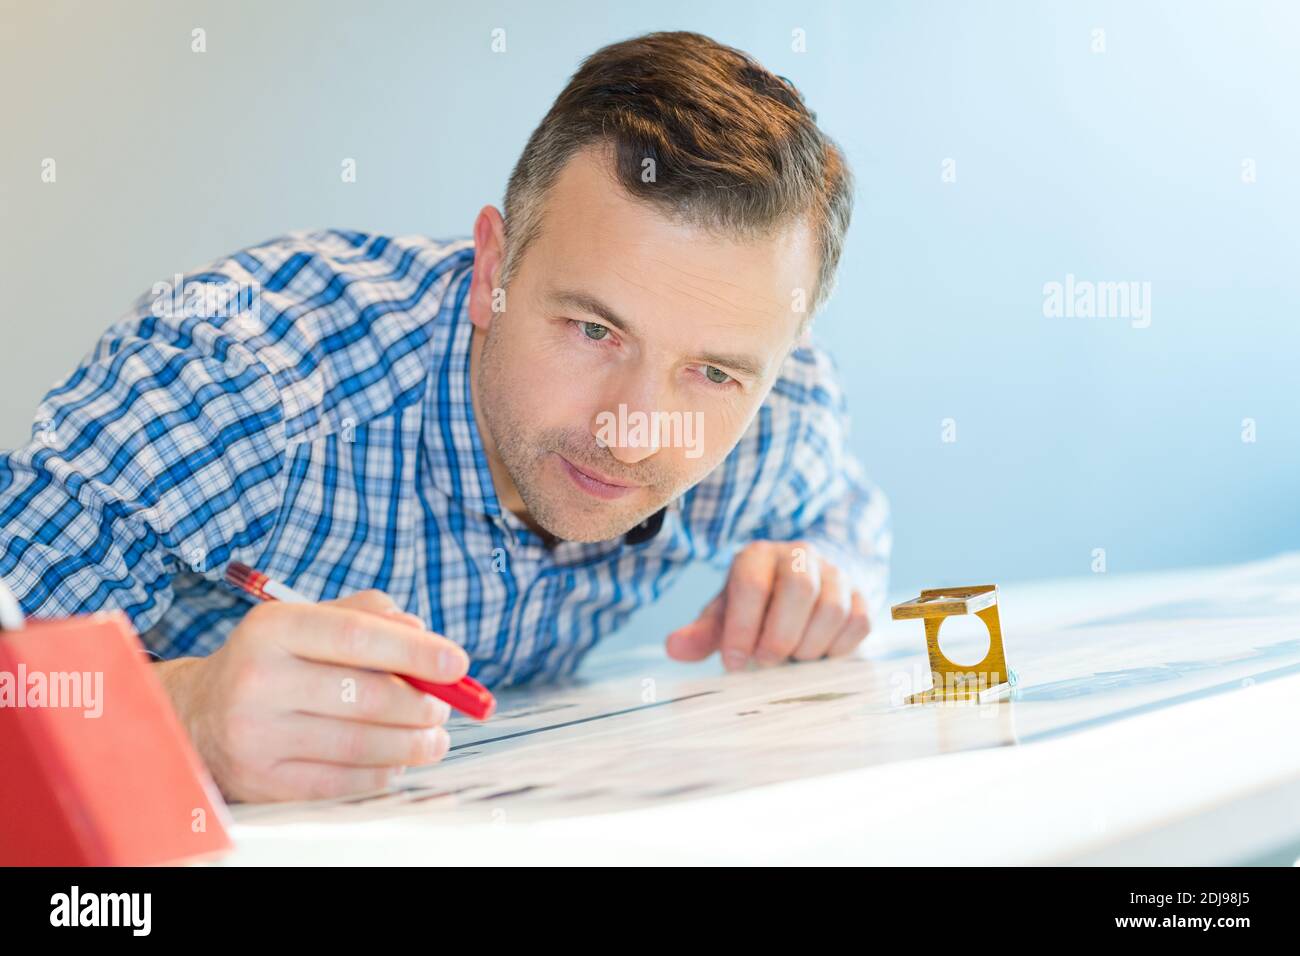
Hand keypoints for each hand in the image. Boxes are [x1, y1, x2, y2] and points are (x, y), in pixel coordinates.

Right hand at [155, 590, 469, 802]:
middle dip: (420, 705)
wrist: (197, 714)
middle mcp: (258, 680)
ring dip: (410, 744)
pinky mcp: (261, 782)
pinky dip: (381, 773)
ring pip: (358, 744)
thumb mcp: (308, 620)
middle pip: (363, 695)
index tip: (457, 663)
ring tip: (433, 738)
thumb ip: (368, 615)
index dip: (414, 651)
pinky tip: (396, 762)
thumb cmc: (274, 660)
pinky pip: (340, 783)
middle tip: (445, 708)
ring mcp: (255, 736)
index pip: (356, 636)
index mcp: (273, 629)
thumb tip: (422, 633)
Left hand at [665, 540, 870, 669]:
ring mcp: (835, 572)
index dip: (742, 628)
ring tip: (793, 659)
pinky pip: (858, 621)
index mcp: (757, 556)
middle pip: (799, 587)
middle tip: (766, 662)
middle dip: (780, 636)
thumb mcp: (726, 614)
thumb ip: (702, 633)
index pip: (751, 585)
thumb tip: (674, 648)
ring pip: (832, 607)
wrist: (804, 587)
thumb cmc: (757, 606)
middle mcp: (799, 555)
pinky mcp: (861, 594)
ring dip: (809, 645)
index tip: (735, 662)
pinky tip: (819, 654)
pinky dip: (838, 647)